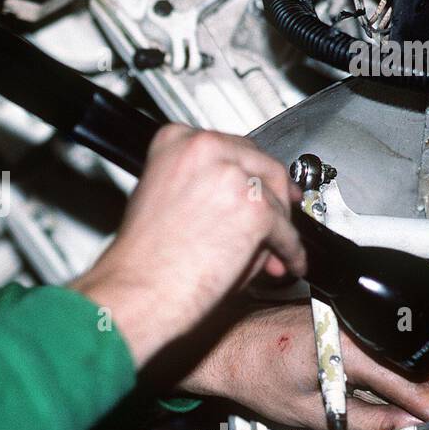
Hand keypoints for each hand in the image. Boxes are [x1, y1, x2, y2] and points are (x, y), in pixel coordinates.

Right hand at [70, 125, 305, 366]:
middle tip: (279, 217)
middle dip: (274, 195)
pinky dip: (290, 251)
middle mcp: (204, 148)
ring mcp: (232, 176)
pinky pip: (286, 231)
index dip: (248, 173)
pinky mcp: (255, 208)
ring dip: (281, 227)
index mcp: (176, 140)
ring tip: (276, 252)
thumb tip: (242, 199)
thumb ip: (203, 187)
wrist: (137, 289)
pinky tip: (287, 262)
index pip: (232, 147)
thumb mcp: (163, 200)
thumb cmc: (142, 256)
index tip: (258, 186)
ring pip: (277, 199)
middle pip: (262, 165)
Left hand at [181, 303, 428, 429]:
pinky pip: (386, 339)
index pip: (405, 381)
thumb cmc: (253, 374)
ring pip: (403, 348)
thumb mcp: (312, 412)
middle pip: (414, 359)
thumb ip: (366, 420)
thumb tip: (406, 427)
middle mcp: (350, 324)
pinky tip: (417, 377)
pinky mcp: (341, 315)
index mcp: (343, 347)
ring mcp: (347, 316)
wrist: (223, 345)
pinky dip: (406, 360)